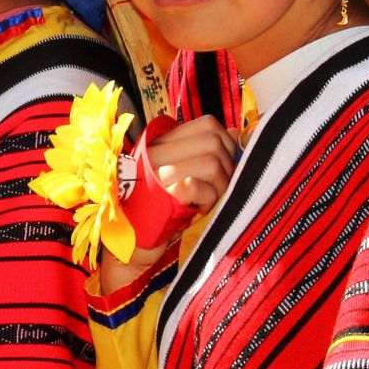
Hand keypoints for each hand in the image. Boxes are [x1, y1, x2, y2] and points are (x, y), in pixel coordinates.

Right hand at [97, 114, 236, 293]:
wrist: (132, 244)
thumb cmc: (159, 211)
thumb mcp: (183, 176)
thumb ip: (206, 153)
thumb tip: (237, 134)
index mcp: (160, 143)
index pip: (206, 124)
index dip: (226, 142)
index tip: (224, 165)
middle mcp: (157, 153)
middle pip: (213, 141)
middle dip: (227, 166)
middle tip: (217, 187)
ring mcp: (157, 173)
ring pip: (211, 163)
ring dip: (219, 186)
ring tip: (206, 200)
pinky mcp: (162, 195)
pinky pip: (198, 186)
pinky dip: (207, 199)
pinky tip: (198, 210)